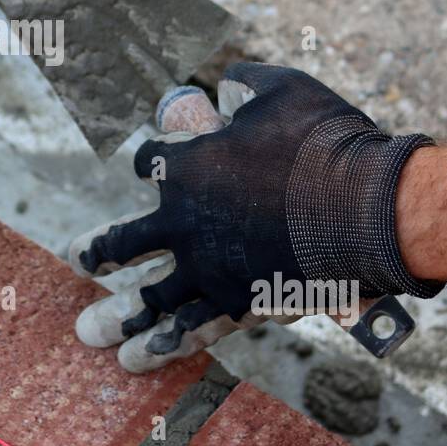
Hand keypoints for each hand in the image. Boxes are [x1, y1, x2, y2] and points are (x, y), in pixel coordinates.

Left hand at [69, 65, 441, 372]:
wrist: (367, 206)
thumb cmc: (324, 142)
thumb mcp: (281, 90)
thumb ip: (245, 86)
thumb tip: (228, 85)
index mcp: (186, 167)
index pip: (150, 165)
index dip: (154, 163)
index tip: (155, 165)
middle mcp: (183, 222)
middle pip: (126, 242)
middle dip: (101, 251)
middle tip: (79, 258)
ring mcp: (207, 268)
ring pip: (148, 297)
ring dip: (117, 316)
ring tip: (88, 332)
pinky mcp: (237, 302)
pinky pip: (192, 328)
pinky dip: (165, 344)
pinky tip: (134, 360)